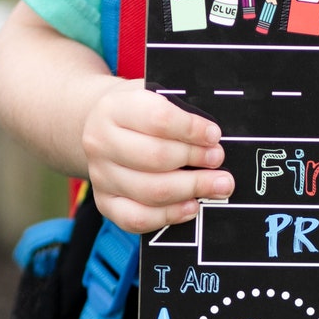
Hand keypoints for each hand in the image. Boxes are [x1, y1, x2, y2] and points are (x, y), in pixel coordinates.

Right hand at [82, 79, 233, 231]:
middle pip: (156, 157)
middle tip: (218, 160)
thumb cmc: (140, 117)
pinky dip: (170, 215)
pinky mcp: (105, 203)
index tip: (213, 135)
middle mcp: (101, 143)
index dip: (191, 130)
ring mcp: (101, 176)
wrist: (104, 130)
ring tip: (218, 185)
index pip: (158, 119)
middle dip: (196, 160)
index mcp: (114, 109)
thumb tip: (212, 138)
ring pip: (152, 191)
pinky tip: (192, 206)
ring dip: (192, 189)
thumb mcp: (155, 100)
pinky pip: (139, 219)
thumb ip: (180, 114)